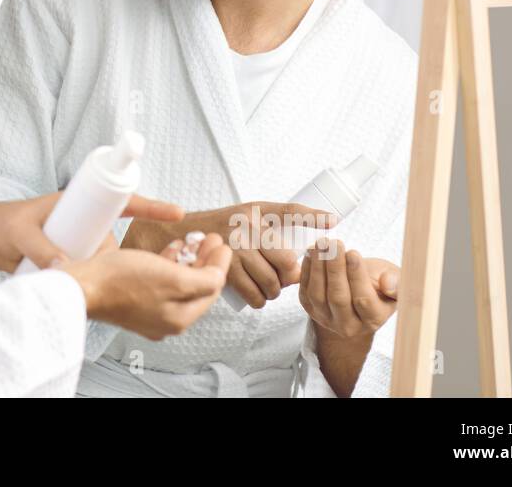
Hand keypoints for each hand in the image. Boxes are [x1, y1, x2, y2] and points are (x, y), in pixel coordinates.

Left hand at [0, 193, 183, 273]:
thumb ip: (41, 249)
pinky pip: (94, 272)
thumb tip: (63, 267)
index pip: (124, 202)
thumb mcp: (24, 233)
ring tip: (81, 282)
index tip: (177, 213)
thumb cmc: (6, 225)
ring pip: (107, 262)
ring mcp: (82, 243)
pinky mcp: (76, 261)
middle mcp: (87, 223)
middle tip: (98, 269)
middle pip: (117, 240)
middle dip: (121, 258)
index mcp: (81, 202)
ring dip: (104, 275)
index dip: (152, 208)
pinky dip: (94, 283)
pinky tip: (84, 294)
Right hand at [62, 233, 232, 339]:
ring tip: (189, 240)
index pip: (210, 289)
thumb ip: (204, 280)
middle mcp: (166, 321)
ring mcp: (148, 314)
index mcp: (179, 318)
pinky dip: (167, 265)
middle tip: (208, 238)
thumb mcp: (174, 278)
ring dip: (186, 260)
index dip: (219, 263)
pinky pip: (158, 284)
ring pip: (177, 284)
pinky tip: (167, 250)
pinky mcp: (132, 302)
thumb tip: (219, 277)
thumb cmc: (122, 281)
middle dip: (204, 260)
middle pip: (195, 287)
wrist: (81, 286)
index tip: (221, 243)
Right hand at [125, 201, 336, 308]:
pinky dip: (259, 300)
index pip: (291, 212)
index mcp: (257, 212)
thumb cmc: (224, 224)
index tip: (331, 225)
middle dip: (288, 276)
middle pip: (286, 263)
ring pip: (271, 282)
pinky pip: (254, 295)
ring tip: (268, 286)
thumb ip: (284, 218)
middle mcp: (247, 228)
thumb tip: (326, 226)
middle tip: (282, 277)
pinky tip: (256, 294)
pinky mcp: (224, 270)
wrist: (180, 234)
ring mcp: (235, 250)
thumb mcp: (253, 211)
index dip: (312, 219)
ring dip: (273, 291)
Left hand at [298, 238, 399, 338]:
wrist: (357, 290)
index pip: (364, 300)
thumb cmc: (378, 282)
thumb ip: (396, 282)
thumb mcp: (395, 280)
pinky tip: (311, 252)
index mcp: (374, 319)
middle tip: (334, 244)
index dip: (357, 276)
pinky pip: (305, 291)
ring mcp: (327, 319)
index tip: (353, 252)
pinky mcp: (310, 310)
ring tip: (322, 244)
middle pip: (338, 298)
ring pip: (318, 295)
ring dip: (318, 267)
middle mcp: (349, 326)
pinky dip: (306, 270)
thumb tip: (387, 283)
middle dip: (335, 268)